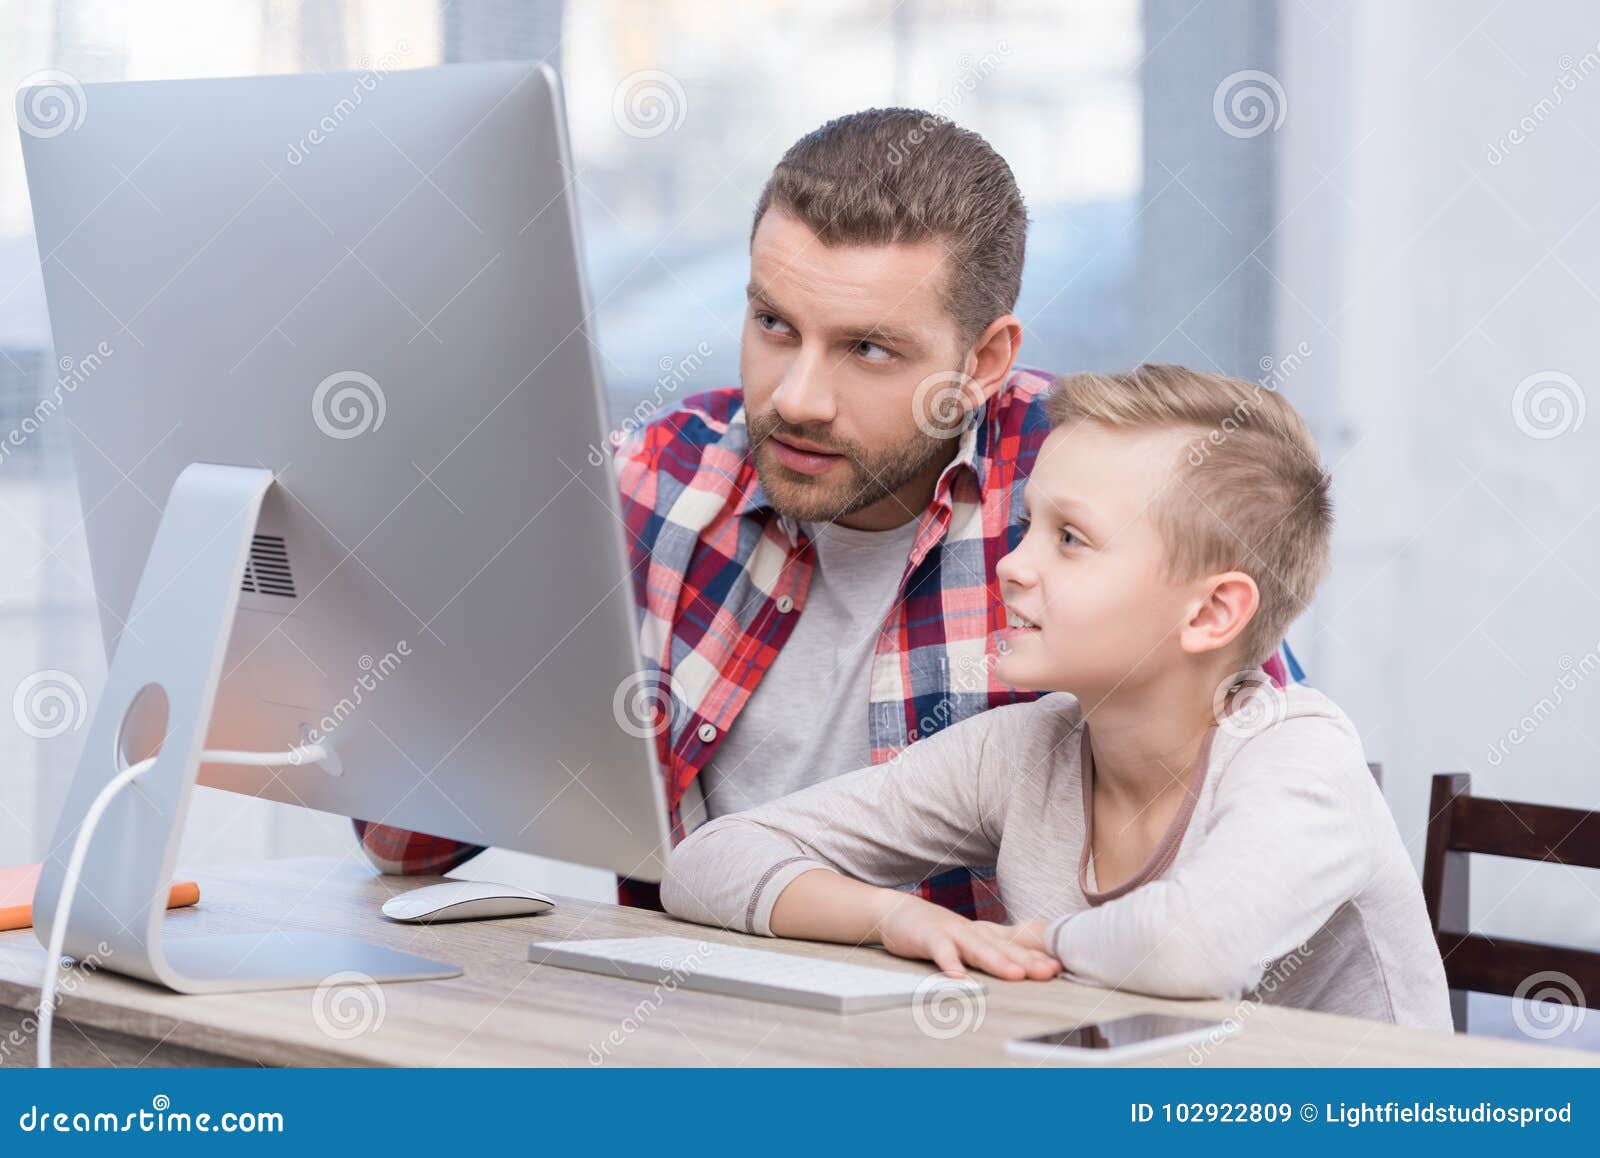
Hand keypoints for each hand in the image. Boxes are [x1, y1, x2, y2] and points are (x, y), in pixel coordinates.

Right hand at [874, 896, 1060, 980]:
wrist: (897, 910)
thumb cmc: (937, 931)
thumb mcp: (970, 941)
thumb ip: (995, 951)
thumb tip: (1028, 965)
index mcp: (985, 935)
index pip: (1016, 946)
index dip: (1038, 956)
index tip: (1061, 967)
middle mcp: (973, 932)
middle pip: (1004, 947)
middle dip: (1028, 960)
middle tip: (1050, 971)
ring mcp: (951, 932)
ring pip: (977, 948)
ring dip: (996, 961)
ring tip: (1015, 974)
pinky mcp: (928, 936)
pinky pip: (940, 950)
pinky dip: (948, 961)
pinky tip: (957, 975)